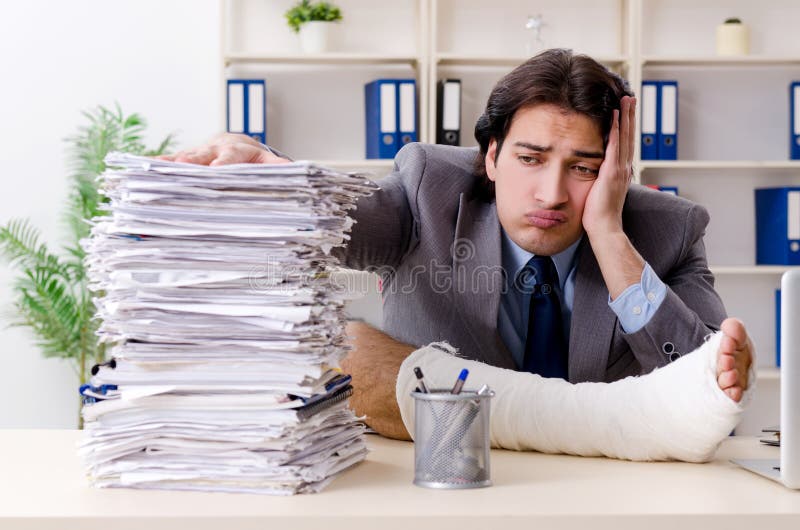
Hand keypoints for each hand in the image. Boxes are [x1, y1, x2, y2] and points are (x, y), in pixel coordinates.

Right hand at [156, 133, 289, 165]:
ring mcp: (199, 153)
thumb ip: (279, 168)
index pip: (230, 157)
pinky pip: (170, 163)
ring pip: (183, 158)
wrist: (239, 146)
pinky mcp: (186, 159)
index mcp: (237, 150)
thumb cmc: (254, 158)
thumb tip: (295, 171)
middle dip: (191, 162)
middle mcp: (215, 149)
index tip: (217, 169)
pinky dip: (157, 167)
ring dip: (170, 164)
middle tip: (181, 168)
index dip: (223, 163)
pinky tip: (143, 170)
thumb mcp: (269, 162)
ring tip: (156, 169)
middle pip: (202, 155)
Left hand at [581, 95, 635, 236]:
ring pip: (625, 137)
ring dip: (626, 117)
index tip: (625, 111)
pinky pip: (614, 147)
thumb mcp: (601, 191)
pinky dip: (616, 130)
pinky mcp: (612, 173)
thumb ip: (600, 179)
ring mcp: (620, 170)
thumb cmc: (599, 215)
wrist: (605, 228)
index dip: (626, 126)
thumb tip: (593, 173)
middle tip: (630, 97)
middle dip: (630, 115)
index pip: (625, 143)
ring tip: (626, 100)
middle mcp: (624, 168)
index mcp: (621, 172)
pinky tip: (614, 117)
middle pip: (629, 135)